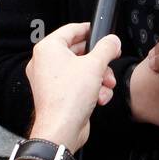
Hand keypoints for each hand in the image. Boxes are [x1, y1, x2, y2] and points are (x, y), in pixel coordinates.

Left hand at [25, 23, 120, 153]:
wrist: (61, 130)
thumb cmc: (69, 97)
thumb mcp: (95, 65)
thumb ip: (107, 48)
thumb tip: (112, 41)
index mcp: (48, 49)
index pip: (71, 30)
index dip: (89, 29)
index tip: (101, 31)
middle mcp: (45, 63)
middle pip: (78, 52)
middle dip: (99, 61)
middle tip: (111, 60)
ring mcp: (50, 80)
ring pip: (81, 70)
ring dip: (99, 77)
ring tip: (107, 85)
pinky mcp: (57, 95)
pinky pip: (77, 84)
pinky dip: (91, 89)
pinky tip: (99, 97)